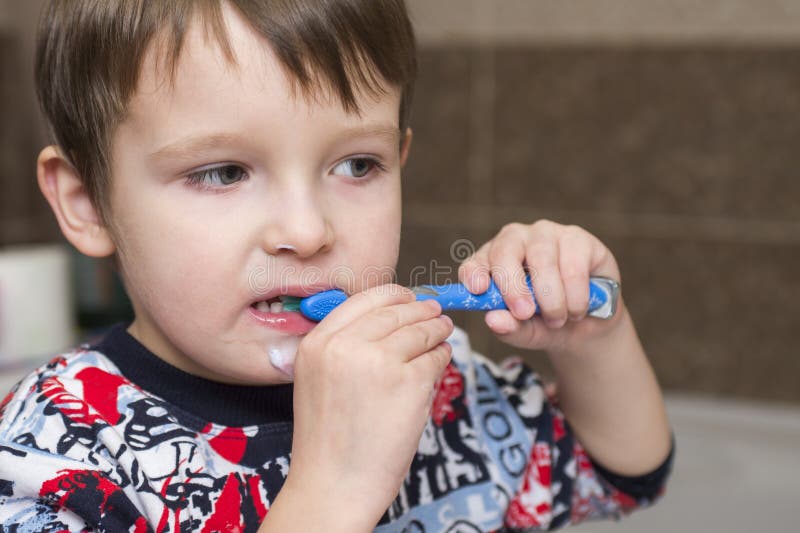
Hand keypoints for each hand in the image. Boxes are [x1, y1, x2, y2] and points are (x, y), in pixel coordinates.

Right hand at [283, 284, 453, 529]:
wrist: (334, 485)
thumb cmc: (329, 441)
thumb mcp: (317, 380)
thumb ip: (344, 347)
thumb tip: (390, 319)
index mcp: (318, 343)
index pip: (364, 299)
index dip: (394, 296)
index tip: (409, 298)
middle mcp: (344, 346)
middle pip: (395, 310)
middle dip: (421, 310)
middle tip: (435, 312)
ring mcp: (378, 362)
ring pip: (420, 330)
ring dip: (436, 330)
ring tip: (443, 333)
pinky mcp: (407, 382)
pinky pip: (435, 358)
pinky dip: (442, 357)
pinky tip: (441, 360)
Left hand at [457, 220, 623, 352]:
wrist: (590, 324)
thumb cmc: (548, 323)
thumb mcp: (528, 333)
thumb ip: (511, 328)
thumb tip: (494, 319)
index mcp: (492, 263)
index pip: (474, 262)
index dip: (474, 272)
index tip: (478, 289)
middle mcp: (515, 241)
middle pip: (505, 252)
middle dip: (513, 286)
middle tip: (524, 313)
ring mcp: (546, 234)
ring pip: (542, 260)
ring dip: (551, 299)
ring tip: (558, 320)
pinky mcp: (577, 238)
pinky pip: (573, 266)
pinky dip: (576, 296)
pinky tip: (577, 308)